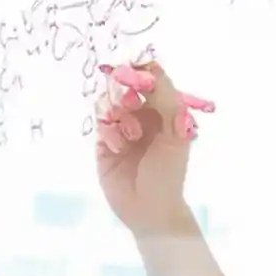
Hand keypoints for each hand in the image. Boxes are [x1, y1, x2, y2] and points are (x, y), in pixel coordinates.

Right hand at [93, 61, 214, 234]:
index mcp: (164, 111)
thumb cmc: (169, 173)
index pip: (151, 80)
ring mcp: (121, 128)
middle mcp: (142, 116)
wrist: (149, 208)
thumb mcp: (175, 134)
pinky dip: (108, 130)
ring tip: (130, 134)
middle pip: (126, 86)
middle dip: (125, 90)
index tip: (134, 69)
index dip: (141, 71)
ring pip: (110, 101)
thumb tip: (155, 67)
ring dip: (118, 112)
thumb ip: (167, 100)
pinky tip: (118, 146)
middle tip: (130, 102)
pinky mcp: (104, 142)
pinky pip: (100, 122)